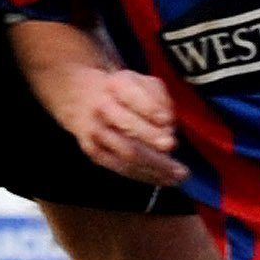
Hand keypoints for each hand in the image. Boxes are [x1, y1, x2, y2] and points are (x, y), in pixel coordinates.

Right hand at [60, 68, 186, 186]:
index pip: (133, 97)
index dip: (150, 109)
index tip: (167, 120)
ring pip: (126, 153)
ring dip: (154, 165)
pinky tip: (163, 178)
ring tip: (178, 173)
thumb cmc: (120, 92)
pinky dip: (144, 175)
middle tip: (171, 145)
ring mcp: (97, 133)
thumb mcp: (142, 81)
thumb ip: (159, 98)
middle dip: (151, 138)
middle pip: (127, 126)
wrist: (82, 99)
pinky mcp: (95, 153)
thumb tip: (168, 123)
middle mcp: (103, 109)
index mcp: (117, 86)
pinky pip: (122, 168)